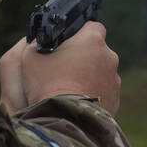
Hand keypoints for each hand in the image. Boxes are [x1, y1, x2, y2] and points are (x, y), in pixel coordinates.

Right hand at [0, 21, 120, 115]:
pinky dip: (93, 94)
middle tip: (65, 68)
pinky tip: (78, 102)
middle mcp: (109, 56)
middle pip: (97, 51)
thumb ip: (40, 42)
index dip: (79, 33)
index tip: (67, 43)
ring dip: (89, 77)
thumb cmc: (46, 84)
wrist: (63, 119)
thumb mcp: (32, 56)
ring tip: (70, 88)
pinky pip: (103, 92)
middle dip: (84, 57)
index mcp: (92, 40)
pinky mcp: (115, 99)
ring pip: (101, 72)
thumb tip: (42, 40)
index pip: (91, 26)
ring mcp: (114, 79)